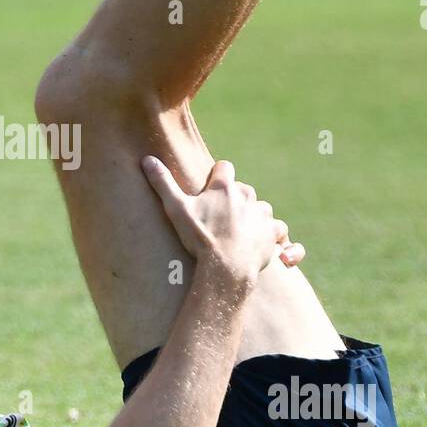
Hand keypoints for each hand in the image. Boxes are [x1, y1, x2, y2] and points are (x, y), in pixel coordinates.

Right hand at [141, 156, 304, 284]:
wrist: (226, 267)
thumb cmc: (199, 238)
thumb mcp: (175, 209)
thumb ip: (162, 183)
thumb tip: (146, 159)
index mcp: (225, 187)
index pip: (224, 168)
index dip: (216, 176)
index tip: (209, 187)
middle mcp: (248, 196)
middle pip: (243, 189)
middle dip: (234, 199)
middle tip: (219, 216)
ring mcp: (262, 215)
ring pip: (261, 209)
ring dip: (253, 217)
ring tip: (241, 232)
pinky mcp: (273, 235)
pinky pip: (280, 232)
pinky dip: (278, 239)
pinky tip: (274, 247)